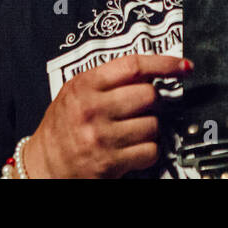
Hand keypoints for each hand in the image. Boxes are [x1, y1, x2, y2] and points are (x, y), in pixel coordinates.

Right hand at [25, 53, 192, 178]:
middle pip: (148, 95)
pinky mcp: (111, 162)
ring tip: (132, 131)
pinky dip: (147, 151)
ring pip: (153, 124)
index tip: (182, 66)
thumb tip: (150, 72)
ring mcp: (102, 136)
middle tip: (142, 107)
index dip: (164, 63)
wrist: (45, 164)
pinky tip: (132, 149)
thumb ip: (107, 79)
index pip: (133, 66)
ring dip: (150, 128)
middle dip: (152, 102)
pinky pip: (150, 150)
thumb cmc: (63, 125)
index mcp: (84, 85)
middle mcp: (93, 109)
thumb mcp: (75, 92)